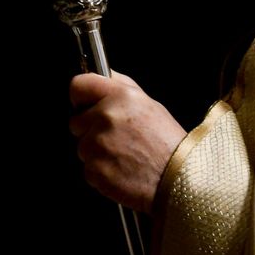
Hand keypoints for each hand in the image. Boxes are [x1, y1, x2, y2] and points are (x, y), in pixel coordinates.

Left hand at [69, 71, 186, 212]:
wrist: (178, 179)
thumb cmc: (167, 142)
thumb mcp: (149, 104)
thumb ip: (121, 87)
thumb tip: (103, 75)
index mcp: (120, 96)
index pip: (78, 85)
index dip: (79, 97)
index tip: (83, 105)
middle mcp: (105, 117)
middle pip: (76, 121)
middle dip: (90, 129)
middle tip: (116, 138)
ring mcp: (97, 144)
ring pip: (82, 147)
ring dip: (96, 152)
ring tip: (124, 156)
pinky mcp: (94, 170)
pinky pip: (88, 168)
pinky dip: (100, 171)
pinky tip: (121, 169)